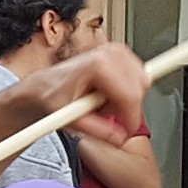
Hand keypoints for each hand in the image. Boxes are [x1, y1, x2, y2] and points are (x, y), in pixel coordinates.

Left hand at [18, 41, 147, 146]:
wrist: (45, 85)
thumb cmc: (54, 96)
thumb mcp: (71, 120)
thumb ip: (98, 130)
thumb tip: (119, 137)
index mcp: (97, 65)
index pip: (129, 95)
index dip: (131, 118)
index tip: (127, 131)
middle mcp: (109, 53)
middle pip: (139, 88)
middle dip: (128, 108)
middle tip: (108, 117)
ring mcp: (115, 50)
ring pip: (141, 82)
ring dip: (127, 98)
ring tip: (102, 104)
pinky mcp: (119, 52)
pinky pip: (138, 76)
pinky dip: (127, 90)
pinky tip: (108, 95)